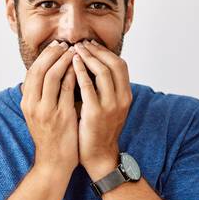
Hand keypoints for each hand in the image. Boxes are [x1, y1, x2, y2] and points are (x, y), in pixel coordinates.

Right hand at [21, 41, 78, 175]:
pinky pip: (67, 89)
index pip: (32, 71)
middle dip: (53, 54)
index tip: (56, 47)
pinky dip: (73, 75)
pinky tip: (81, 68)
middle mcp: (32, 105)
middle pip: (39, 69)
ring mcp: (46, 110)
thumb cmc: (50, 137)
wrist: (53, 162)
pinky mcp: (61, 116)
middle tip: (66, 44)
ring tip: (75, 52)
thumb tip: (43, 74)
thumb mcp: (38, 115)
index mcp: (26, 102)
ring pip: (52, 76)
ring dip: (64, 61)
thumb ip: (39, 95)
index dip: (44, 56)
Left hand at [72, 39, 131, 179]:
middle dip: (97, 51)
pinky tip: (72, 65)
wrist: (99, 156)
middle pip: (114, 64)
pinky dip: (80, 72)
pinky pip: (88, 87)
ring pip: (103, 72)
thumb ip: (105, 89)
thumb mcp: (108, 107)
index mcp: (126, 96)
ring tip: (75, 50)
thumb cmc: (99, 130)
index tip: (91, 45)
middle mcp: (122, 99)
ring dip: (89, 57)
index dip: (106, 52)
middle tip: (81, 43)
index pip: (120, 65)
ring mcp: (110, 106)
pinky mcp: (96, 113)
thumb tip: (92, 66)